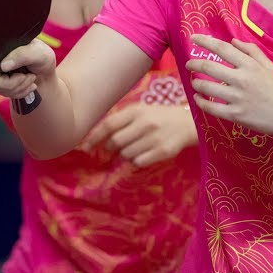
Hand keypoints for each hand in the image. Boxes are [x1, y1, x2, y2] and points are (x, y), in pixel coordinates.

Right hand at [0, 39, 56, 99]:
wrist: (46, 68)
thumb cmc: (42, 56)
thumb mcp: (37, 52)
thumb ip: (22, 55)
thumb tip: (3, 66)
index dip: (6, 79)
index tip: (23, 76)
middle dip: (16, 84)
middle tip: (31, 76)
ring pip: (2, 89)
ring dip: (21, 88)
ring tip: (32, 78)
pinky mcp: (1, 81)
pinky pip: (6, 93)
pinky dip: (20, 92)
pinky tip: (30, 85)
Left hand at [78, 102, 196, 166]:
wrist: (187, 123)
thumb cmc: (158, 116)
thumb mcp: (140, 111)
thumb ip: (120, 121)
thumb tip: (94, 138)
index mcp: (136, 111)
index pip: (108, 125)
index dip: (94, 138)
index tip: (84, 148)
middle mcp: (145, 123)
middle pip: (115, 142)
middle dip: (110, 149)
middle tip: (113, 149)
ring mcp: (155, 138)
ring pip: (126, 154)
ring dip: (125, 155)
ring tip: (135, 148)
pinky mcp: (163, 151)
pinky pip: (138, 162)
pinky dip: (136, 161)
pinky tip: (144, 154)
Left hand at [185, 34, 272, 139]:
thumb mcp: (270, 67)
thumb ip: (252, 52)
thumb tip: (233, 41)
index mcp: (250, 65)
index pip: (222, 49)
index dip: (205, 42)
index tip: (194, 38)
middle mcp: (242, 79)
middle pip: (209, 67)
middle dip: (194, 64)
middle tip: (189, 64)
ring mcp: (238, 98)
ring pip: (207, 87)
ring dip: (196, 83)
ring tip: (194, 82)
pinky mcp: (236, 115)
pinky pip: (211, 107)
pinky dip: (201, 101)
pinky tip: (199, 98)